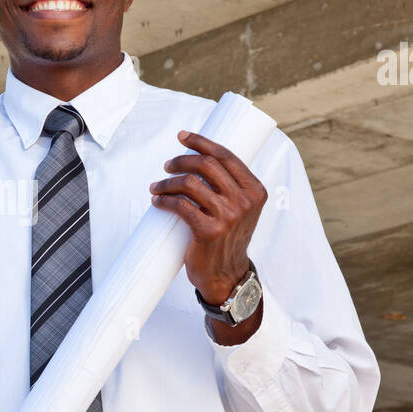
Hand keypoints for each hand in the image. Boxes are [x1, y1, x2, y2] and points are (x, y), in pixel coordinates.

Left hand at [149, 130, 266, 304]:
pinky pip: (180, 205)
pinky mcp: (209, 231)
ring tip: (157, 186)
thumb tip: (200, 159)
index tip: (182, 136)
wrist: (226, 275)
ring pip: (190, 183)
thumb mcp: (240, 210)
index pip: (226, 156)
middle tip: (167, 166)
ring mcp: (228, 217)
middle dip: (182, 160)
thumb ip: (229, 186)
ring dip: (167, 181)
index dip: (201, 142)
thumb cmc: (227, 238)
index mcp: (255, 191)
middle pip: (206, 165)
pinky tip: (157, 200)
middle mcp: (245, 202)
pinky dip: (164, 200)